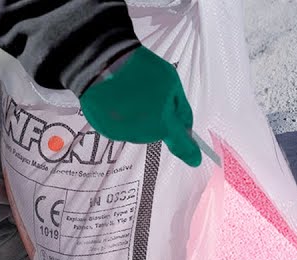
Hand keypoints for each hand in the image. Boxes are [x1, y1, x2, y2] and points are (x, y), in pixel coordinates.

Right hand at [79, 47, 201, 166]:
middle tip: (148, 93)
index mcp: (162, 124)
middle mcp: (142, 134)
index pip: (181, 145)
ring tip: (129, 92)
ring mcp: (123, 134)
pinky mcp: (107, 130)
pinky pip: (122, 126)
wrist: (101, 64)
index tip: (195, 159)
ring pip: (139, 129)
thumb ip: (181, 109)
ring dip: (138, 116)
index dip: (190, 153)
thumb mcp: (171, 82)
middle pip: (157, 131)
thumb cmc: (138, 68)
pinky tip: (116, 98)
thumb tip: (186, 129)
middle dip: (157, 117)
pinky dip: (122, 115)